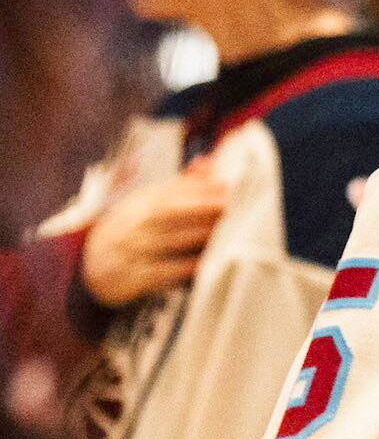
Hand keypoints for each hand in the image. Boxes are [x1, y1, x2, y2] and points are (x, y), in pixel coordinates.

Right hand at [81, 162, 227, 307]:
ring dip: (197, 235)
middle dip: (199, 208)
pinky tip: (204, 264)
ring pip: (167, 240)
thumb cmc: (132, 229)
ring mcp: (132, 250)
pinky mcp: (133, 277)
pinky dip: (182, 268)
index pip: (168, 192)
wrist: (90, 266)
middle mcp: (134, 223)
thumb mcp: (148, 203)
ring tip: (224, 231)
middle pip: (167, 213)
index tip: (225, 187)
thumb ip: (181, 185)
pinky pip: (160, 271)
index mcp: (139, 203)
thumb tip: (209, 161)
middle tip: (228, 206)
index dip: (196, 189)